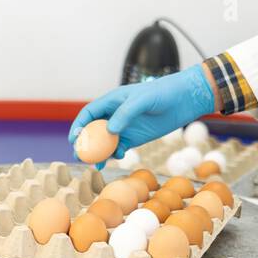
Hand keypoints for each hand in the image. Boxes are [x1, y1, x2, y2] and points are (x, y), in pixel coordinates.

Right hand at [68, 64, 217, 158]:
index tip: (74, 139)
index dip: (79, 126)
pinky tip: (118, 157)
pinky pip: (119, 148)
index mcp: (112, 101)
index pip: (89, 114)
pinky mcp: (134, 138)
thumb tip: (109, 131)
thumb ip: (125, 114)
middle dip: (85, 144)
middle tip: (80, 156)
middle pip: (93, 131)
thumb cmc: (162, 93)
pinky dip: (115, 154)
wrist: (183, 99)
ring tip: (95, 164)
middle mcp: (115, 115)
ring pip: (105, 142)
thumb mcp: (142, 100)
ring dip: (99, 153)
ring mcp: (124, 127)